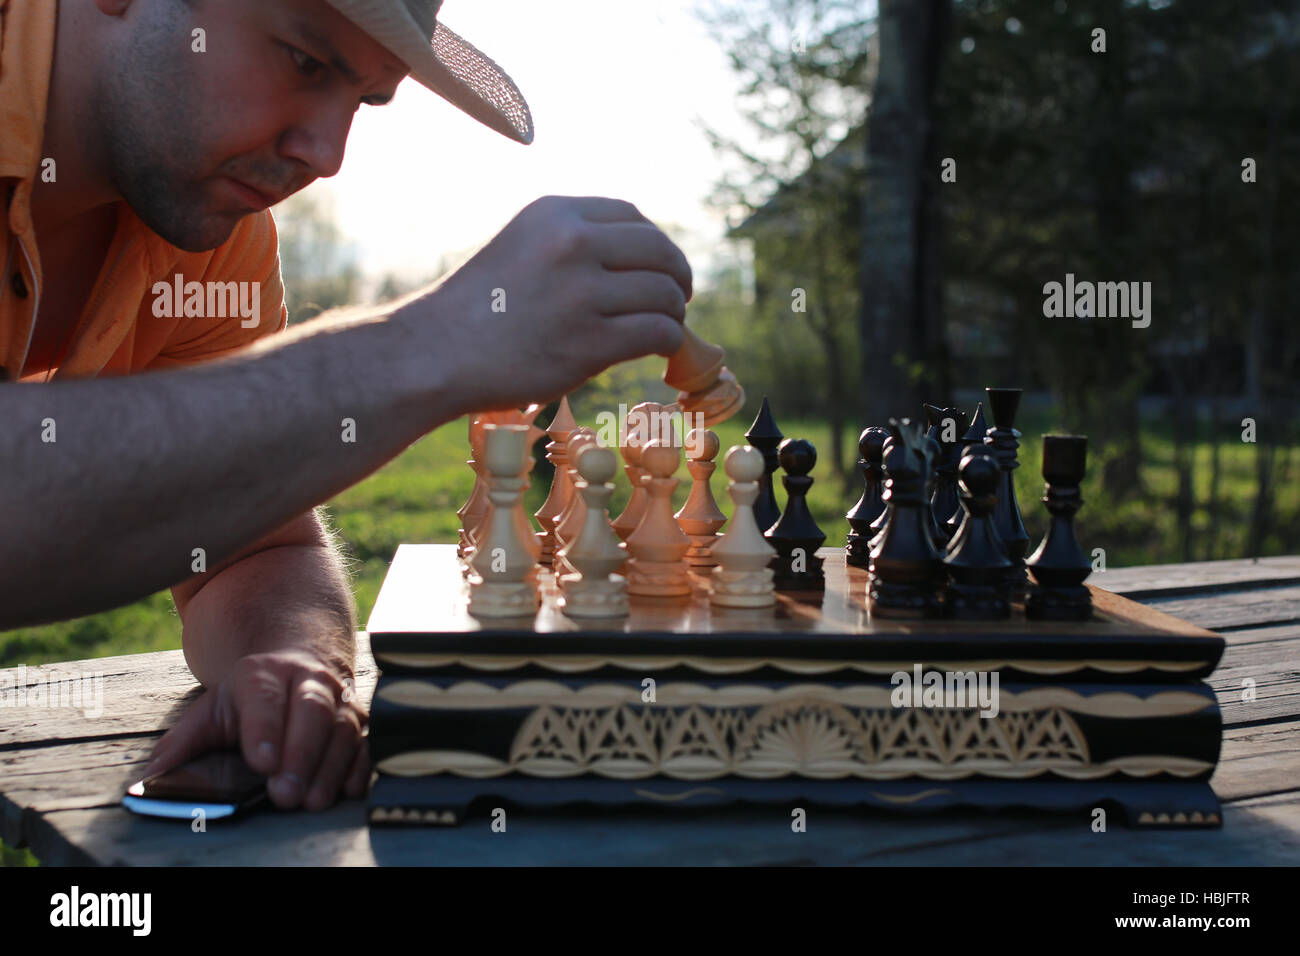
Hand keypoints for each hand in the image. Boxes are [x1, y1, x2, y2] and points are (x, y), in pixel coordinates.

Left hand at [141, 650, 368, 810]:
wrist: (300, 659)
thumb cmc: (254, 696)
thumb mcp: (213, 708)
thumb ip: (184, 742)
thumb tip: (151, 778)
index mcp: (265, 674)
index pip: (265, 699)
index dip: (265, 729)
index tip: (261, 761)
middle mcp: (309, 680)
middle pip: (312, 711)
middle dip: (300, 754)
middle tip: (285, 794)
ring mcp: (340, 699)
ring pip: (343, 728)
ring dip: (330, 767)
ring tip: (313, 801)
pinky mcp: (361, 720)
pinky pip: (368, 740)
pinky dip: (361, 766)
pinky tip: (348, 789)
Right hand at [412, 195, 693, 409]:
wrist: (436, 354)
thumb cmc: (478, 308)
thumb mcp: (522, 244)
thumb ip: (574, 240)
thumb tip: (642, 259)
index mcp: (556, 214)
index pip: (633, 218)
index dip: (656, 245)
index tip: (659, 267)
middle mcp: (572, 244)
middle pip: (659, 252)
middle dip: (677, 278)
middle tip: (677, 300)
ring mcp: (582, 294)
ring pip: (664, 295)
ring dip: (673, 314)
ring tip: (663, 328)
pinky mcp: (590, 342)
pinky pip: (658, 333)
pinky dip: (668, 341)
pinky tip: (657, 349)